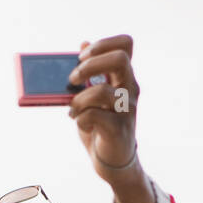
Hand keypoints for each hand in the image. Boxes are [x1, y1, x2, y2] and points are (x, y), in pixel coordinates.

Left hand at [68, 34, 153, 202]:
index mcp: (123, 77)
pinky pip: (94, 116)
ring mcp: (127, 109)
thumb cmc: (101, 124)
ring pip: (102, 91)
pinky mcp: (118, 129)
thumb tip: (83, 42)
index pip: (126, 44)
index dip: (103, 44)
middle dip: (90, 65)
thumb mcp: (94, 94)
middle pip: (120, 59)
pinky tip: (80, 123)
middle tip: (73, 79)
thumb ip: (91, 71)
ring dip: (79, 99)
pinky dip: (80, 119)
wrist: (112, 160)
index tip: (82, 57)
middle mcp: (129, 89)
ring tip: (73, 109)